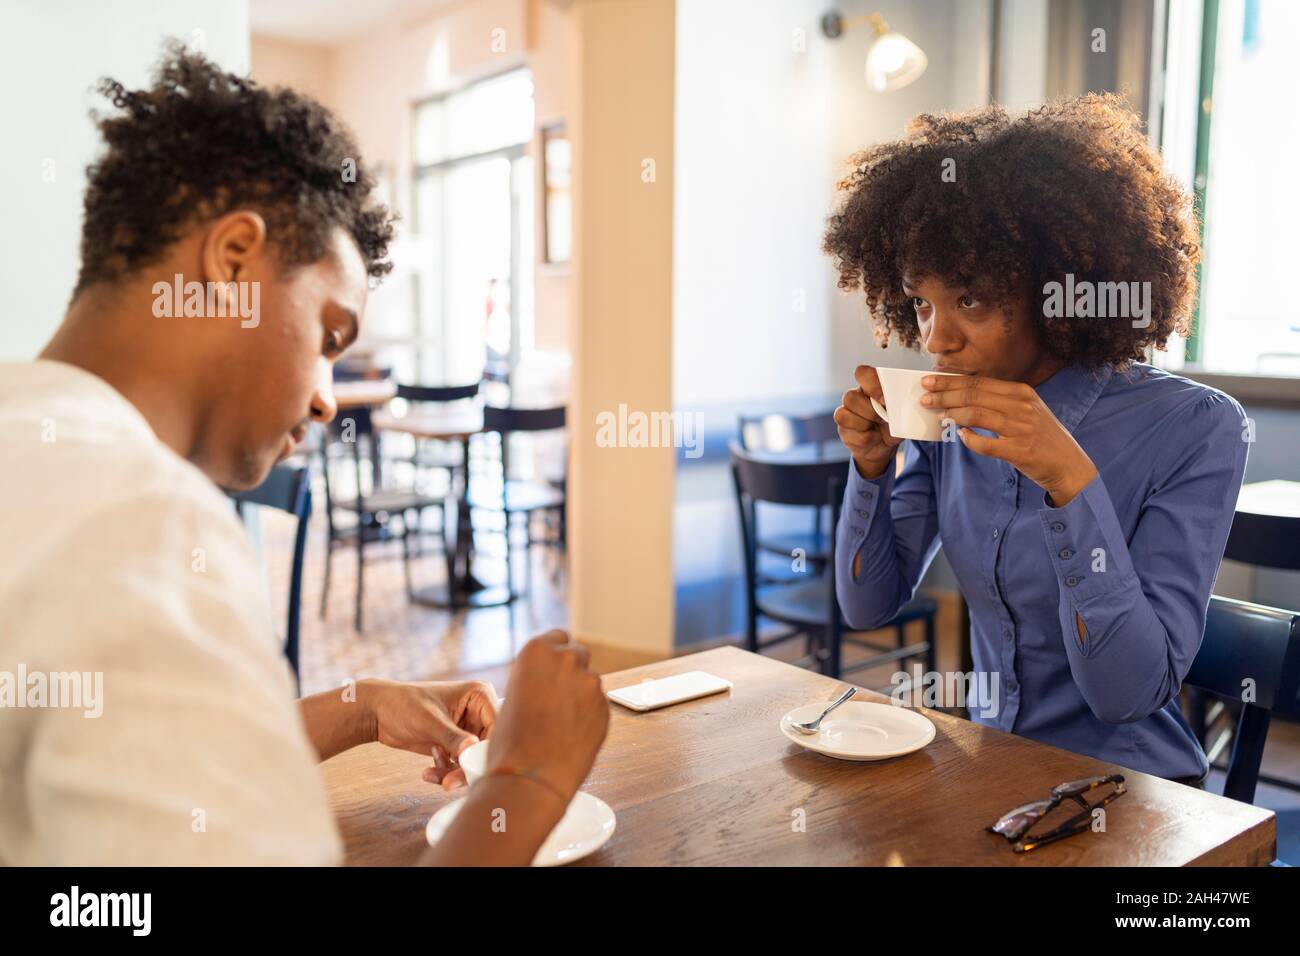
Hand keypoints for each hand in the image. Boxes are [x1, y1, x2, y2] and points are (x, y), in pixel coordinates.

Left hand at [364, 679, 497, 789]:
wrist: (379, 713)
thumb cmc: (403, 704)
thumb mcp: (430, 721)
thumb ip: (452, 737)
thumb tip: (473, 749)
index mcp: (479, 696)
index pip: (496, 727)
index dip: (486, 750)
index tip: (472, 770)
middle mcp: (479, 712)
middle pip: (486, 747)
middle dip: (467, 767)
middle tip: (449, 784)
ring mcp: (468, 730)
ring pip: (473, 760)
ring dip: (453, 773)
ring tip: (431, 775)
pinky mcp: (456, 745)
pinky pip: (460, 765)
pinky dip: (446, 772)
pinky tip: (428, 770)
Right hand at [487, 630, 608, 806]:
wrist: (530, 777)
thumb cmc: (511, 742)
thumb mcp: (513, 695)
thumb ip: (536, 677)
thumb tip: (549, 679)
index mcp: (538, 650)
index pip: (557, 638)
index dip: (555, 655)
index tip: (553, 669)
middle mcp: (567, 659)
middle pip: (577, 655)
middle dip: (571, 671)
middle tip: (557, 697)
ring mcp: (590, 683)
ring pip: (589, 682)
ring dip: (580, 695)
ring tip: (560, 723)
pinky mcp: (605, 707)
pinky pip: (598, 705)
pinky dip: (589, 715)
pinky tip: (571, 735)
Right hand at [834, 364, 902, 479]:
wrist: (886, 447)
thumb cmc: (895, 424)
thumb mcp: (904, 412)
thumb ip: (904, 404)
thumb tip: (909, 402)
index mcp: (870, 386)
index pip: (862, 373)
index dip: (871, 384)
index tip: (884, 399)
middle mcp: (855, 398)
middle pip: (850, 396)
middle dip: (870, 410)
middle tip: (885, 418)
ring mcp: (846, 415)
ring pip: (844, 415)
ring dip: (865, 423)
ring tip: (879, 428)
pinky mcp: (844, 432)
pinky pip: (850, 433)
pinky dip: (866, 437)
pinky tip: (875, 438)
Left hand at [920, 374, 1097, 505]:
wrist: (1068, 464)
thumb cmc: (1041, 437)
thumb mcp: (1026, 411)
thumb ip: (999, 402)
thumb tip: (961, 398)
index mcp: (1021, 393)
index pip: (978, 383)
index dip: (950, 382)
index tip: (929, 381)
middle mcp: (1022, 406)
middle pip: (973, 395)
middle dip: (944, 395)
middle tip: (924, 398)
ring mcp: (1021, 428)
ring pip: (976, 415)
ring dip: (953, 414)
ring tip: (939, 416)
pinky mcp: (1019, 451)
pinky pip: (984, 444)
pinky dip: (969, 440)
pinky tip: (960, 436)